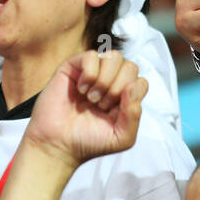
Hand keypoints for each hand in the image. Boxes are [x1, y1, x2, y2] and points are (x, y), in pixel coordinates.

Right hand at [25, 51, 147, 170]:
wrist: (58, 144)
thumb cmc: (88, 141)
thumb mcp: (122, 138)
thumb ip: (134, 116)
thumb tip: (133, 87)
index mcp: (124, 96)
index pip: (140, 82)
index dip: (131, 96)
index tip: (113, 112)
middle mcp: (111, 81)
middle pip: (130, 67)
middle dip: (118, 88)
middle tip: (101, 105)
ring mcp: (93, 72)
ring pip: (114, 57)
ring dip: (105, 80)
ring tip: (92, 97)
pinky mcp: (74, 67)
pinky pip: (92, 55)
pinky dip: (90, 74)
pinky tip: (81, 89)